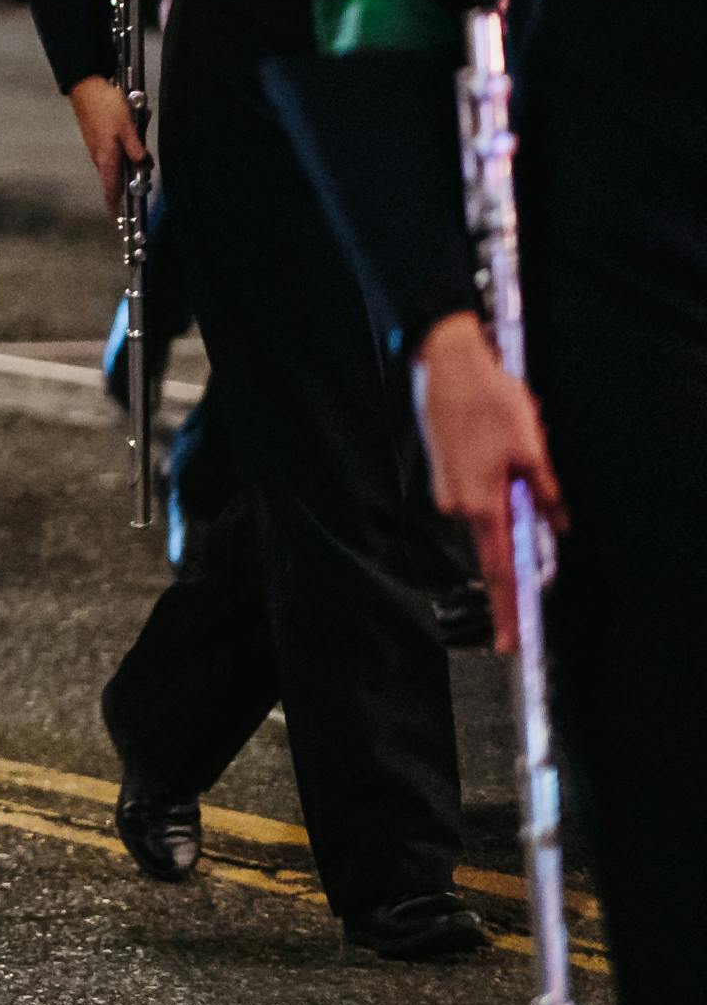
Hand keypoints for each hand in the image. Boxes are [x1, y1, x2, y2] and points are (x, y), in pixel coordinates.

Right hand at [65, 74, 146, 221]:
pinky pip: (109, 156)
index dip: (114, 204)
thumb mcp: (127, 125)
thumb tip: (143, 166)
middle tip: (139, 189)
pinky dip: (120, 160)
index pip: (110, 187)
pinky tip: (129, 149)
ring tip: (140, 167)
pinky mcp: (96, 138)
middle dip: (124, 188)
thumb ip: (135, 147)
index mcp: (106, 156)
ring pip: (111, 167)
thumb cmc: (107, 105)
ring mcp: (96, 147)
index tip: (118, 218)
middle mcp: (99, 156)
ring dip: (123, 172)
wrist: (85, 86)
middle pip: (112, 180)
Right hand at [411, 312, 562, 650]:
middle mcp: (459, 504)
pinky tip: (500, 443)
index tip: (512, 642)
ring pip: (489, 513)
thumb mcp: (533, 448)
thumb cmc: (491, 402)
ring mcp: (448, 489)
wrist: (446, 362)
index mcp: (483, 504)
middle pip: (497, 542)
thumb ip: (545, 494)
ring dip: (509, 499)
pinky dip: (495, 485)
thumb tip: (557, 527)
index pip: (500, 571)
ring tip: (516, 443)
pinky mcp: (445, 473)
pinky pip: (477, 494)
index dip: (510, 608)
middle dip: (519, 538)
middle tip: (532, 481)